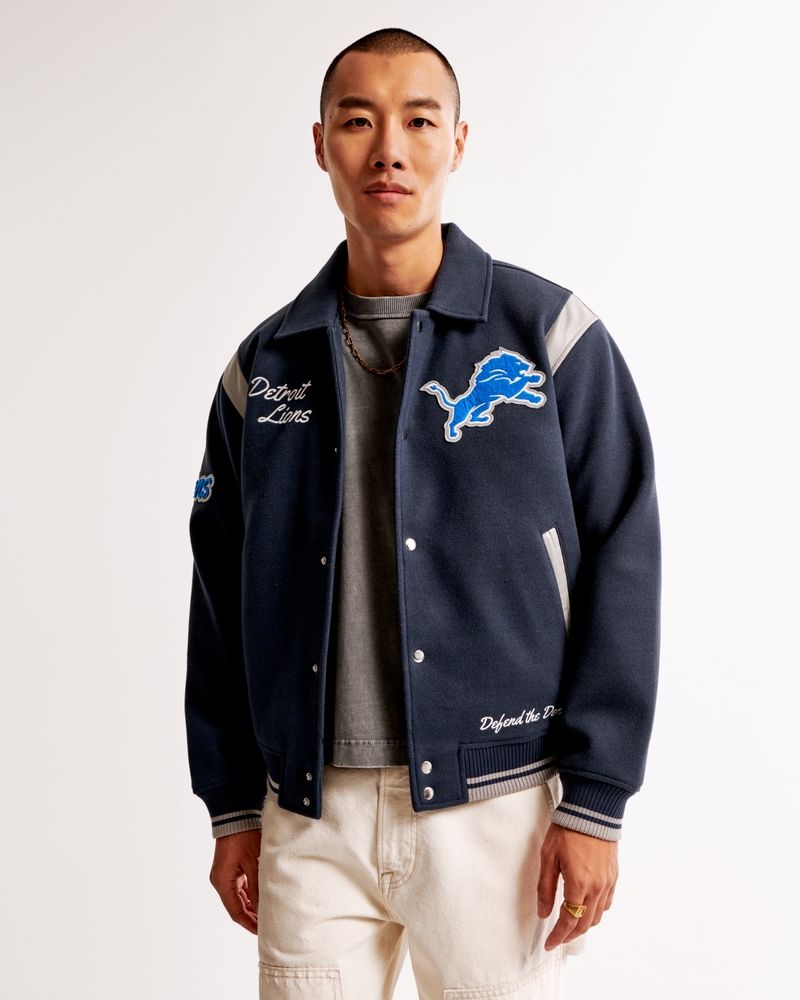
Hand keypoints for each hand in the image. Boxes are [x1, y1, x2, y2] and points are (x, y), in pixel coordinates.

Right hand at [209, 829, 261, 933]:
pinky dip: (250, 894)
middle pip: (236, 906)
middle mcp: (220, 881)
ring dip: (251, 906)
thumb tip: (262, 909)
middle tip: (267, 925)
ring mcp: (224, 874)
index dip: (249, 923)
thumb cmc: (243, 836)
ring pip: (239, 898)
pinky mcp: (230, 868)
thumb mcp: (253, 863)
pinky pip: (240, 887)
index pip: (235, 912)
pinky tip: (261, 898)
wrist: (236, 814)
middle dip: (251, 917)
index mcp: (222, 882)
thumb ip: (257, 887)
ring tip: (267, 914)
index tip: (261, 932)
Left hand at [536, 823, 618, 950]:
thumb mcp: (548, 856)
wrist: (592, 810)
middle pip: (585, 923)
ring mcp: (608, 882)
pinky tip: (587, 908)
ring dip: (584, 924)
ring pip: (598, 915)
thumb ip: (545, 887)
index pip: (569, 920)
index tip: (550, 943)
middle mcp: (597, 887)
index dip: (558, 936)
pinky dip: (597, 912)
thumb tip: (543, 912)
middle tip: (558, 938)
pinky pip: (607, 902)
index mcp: (579, 884)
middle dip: (570, 935)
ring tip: (570, 925)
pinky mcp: (613, 875)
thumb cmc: (568, 829)